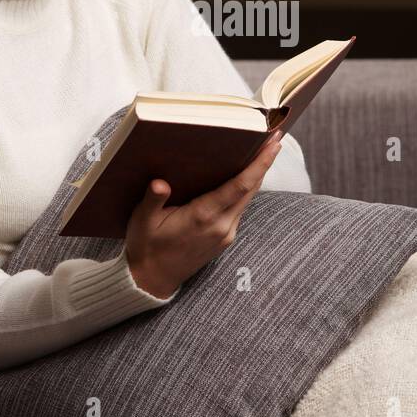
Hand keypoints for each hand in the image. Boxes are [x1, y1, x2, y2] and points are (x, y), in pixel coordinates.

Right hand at [124, 129, 284, 299]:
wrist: (152, 280)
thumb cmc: (145, 247)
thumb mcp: (142, 221)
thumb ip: (152, 200)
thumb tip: (159, 183)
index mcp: (203, 217)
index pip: (240, 186)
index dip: (260, 164)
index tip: (273, 144)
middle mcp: (221, 226)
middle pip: (251, 189)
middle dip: (264, 163)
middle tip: (274, 136)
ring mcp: (226, 234)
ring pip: (247, 199)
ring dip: (256, 175)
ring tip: (263, 150)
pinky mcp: (225, 238)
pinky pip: (240, 208)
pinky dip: (245, 189)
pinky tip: (242, 175)